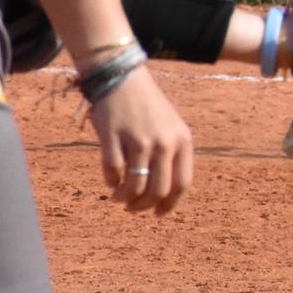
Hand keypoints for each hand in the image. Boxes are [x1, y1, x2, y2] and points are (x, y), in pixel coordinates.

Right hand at [87, 66, 192, 214]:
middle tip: (133, 209)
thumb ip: (172, 155)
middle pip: (158, 190)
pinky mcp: (114, 137)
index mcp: (183, 141)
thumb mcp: (171, 127)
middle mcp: (164, 142)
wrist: (123, 78)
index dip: (169, 204)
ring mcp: (139, 140)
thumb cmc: (147, 107)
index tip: (157, 214)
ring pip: (134, 186)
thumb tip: (163, 193)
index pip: (182, 184)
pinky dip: (110, 182)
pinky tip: (110, 181)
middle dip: (144, 206)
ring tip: (118, 197)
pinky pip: (112, 172)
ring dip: (124, 198)